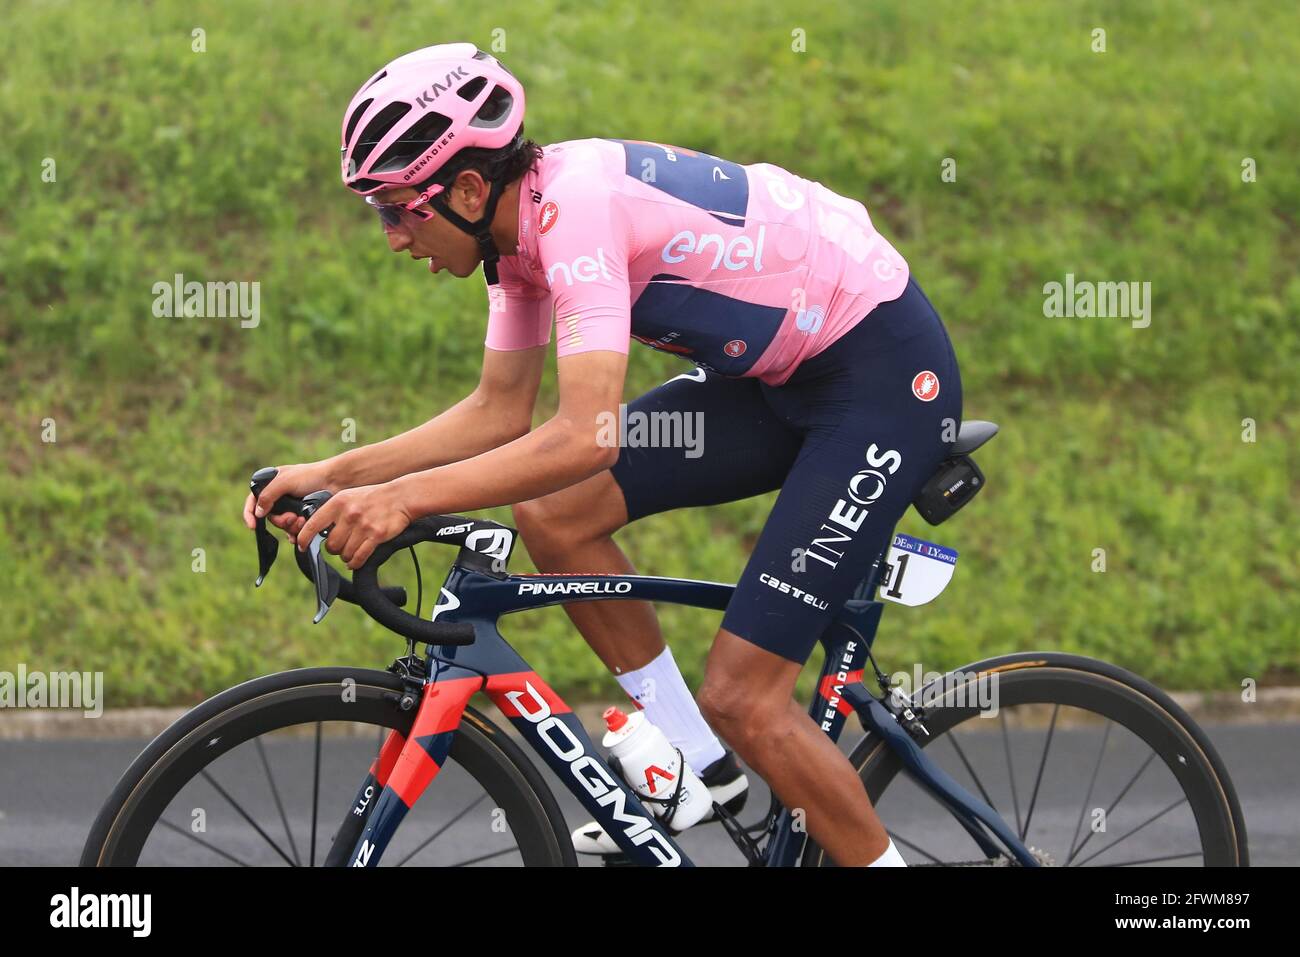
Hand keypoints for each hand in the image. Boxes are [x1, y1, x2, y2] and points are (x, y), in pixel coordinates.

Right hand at [242, 461, 337, 539]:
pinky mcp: (303, 515)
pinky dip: (296, 533)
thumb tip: (258, 513)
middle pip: (270, 517)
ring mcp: (292, 506)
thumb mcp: (285, 481)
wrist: (336, 481)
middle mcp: (280, 496)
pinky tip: (300, 535)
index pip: (253, 500)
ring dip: (290, 526)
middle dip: (280, 521)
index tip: (253, 526)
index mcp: (272, 484)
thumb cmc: (311, 476)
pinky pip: (294, 530)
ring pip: (283, 525)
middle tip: (291, 518)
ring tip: (301, 521)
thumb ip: (268, 495)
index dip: (250, 513)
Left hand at [295, 483, 413, 569]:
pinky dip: (355, 563)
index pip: (312, 525)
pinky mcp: (376, 536)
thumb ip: (332, 511)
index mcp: (338, 503)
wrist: (400, 497)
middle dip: (333, 549)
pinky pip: (359, 557)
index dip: (304, 539)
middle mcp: (349, 514)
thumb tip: (316, 530)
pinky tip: (355, 561)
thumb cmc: (372, 498)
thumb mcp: (348, 497)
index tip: (302, 546)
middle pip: (330, 545)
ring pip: (344, 553)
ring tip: (351, 550)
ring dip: (346, 556)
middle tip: (340, 546)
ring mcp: (363, 525)